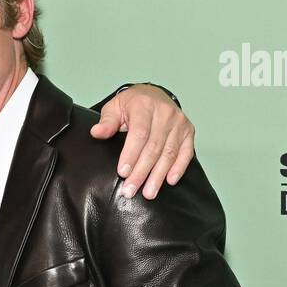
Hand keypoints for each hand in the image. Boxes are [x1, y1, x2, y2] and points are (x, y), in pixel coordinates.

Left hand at [90, 83, 194, 199]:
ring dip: (158, 176)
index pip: (139, 134)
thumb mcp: (115, 107)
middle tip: (131, 190)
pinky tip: (170, 181)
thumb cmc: (132, 103)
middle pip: (153, 147)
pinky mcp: (188, 131)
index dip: (131, 155)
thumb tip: (97, 132)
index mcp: (144, 105)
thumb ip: (107, 121)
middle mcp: (165, 113)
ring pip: (169, 153)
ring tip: (148, 193)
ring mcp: (179, 123)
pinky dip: (179, 168)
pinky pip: (186, 153)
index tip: (123, 172)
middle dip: (142, 172)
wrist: (154, 94)